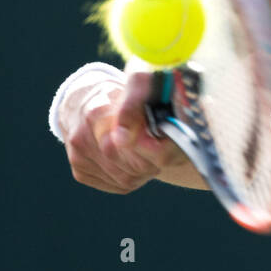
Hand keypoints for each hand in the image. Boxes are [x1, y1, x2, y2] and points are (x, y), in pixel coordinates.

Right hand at [57, 57, 190, 193]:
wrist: (85, 100)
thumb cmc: (120, 92)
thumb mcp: (138, 86)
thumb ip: (153, 100)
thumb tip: (192, 106)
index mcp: (97, 111)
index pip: (128, 145)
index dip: (154, 148)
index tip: (168, 142)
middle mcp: (82, 135)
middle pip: (131, 166)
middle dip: (153, 159)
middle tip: (163, 148)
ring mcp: (78, 155)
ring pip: (125, 178)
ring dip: (145, 170)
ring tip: (150, 153)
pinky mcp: (80, 171)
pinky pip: (117, 185)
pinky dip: (132, 177)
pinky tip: (134, 160)